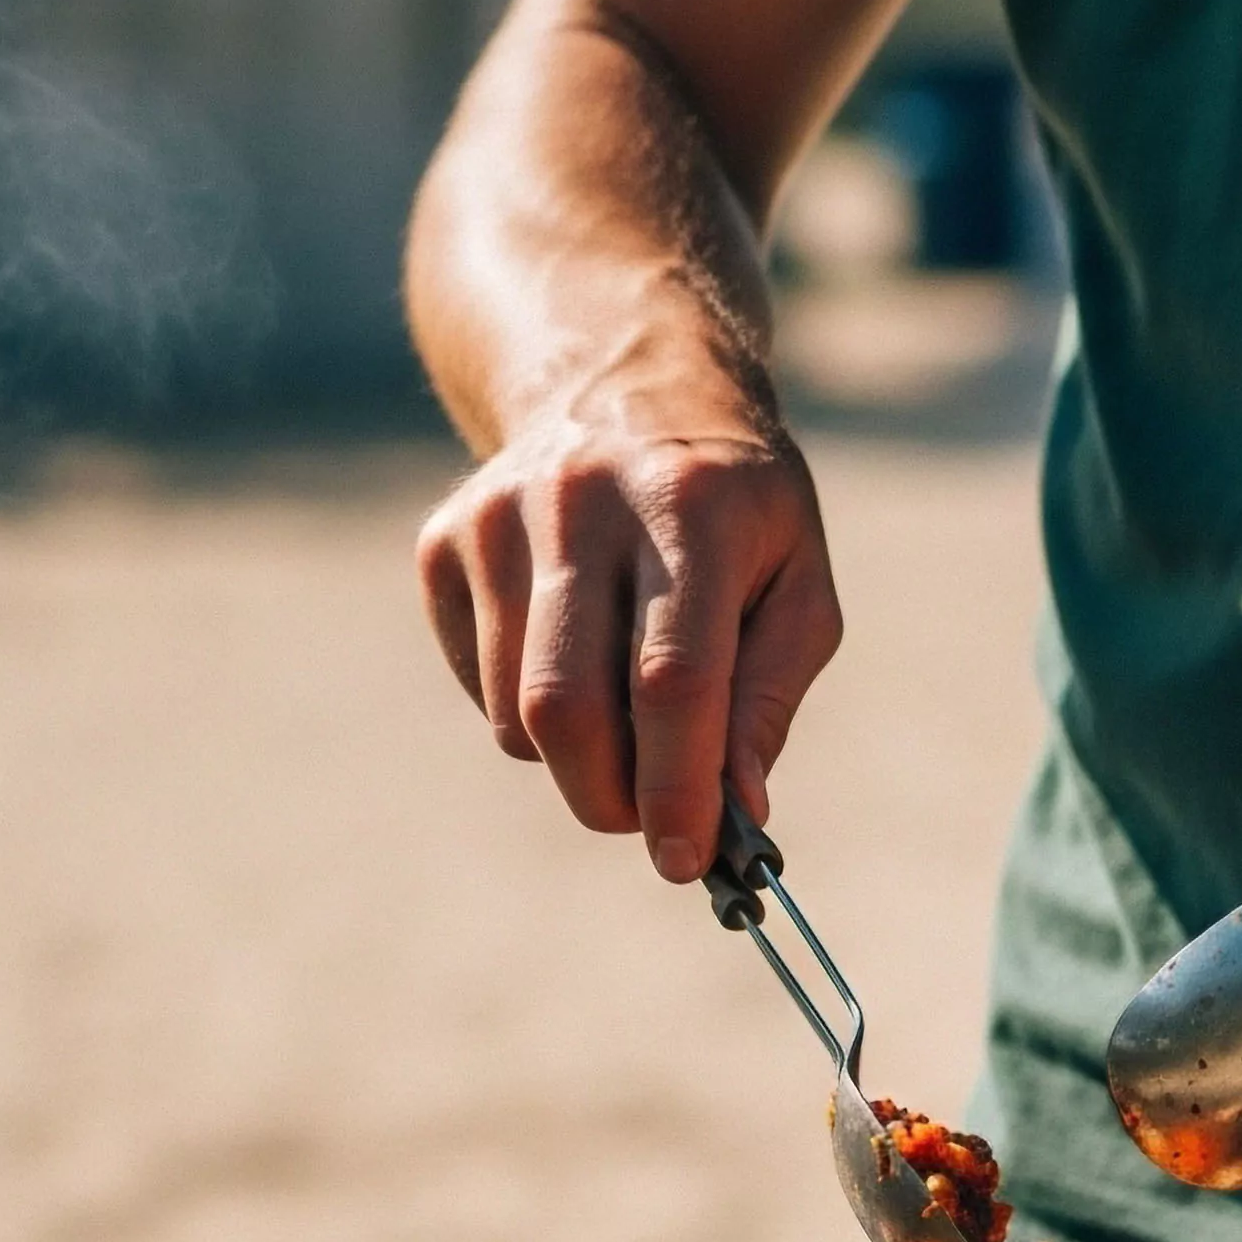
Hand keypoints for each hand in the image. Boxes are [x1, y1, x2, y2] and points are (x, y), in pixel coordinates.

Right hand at [412, 411, 841, 882]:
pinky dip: (529, 714)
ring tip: (630, 719)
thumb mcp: (798, 582)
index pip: (673, 679)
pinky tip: (576, 653)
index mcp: (692, 509)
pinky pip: (482, 687)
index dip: (678, 785)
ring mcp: (498, 518)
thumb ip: (770, 696)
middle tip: (654, 823)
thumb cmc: (737, 510)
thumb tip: (738, 810)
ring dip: (577, 761)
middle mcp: (583, 503)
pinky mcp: (443, 542)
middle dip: (612, 797)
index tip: (689, 860)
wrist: (625, 382)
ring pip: (518, 712)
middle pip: (570, 705)